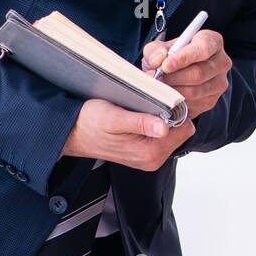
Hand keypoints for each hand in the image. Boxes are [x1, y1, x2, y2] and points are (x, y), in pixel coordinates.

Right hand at [60, 99, 194, 170]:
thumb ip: (141, 123)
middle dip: (170, 113)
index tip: (163, 97)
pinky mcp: (144, 151)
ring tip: (143, 106)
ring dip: (162, 116)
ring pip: (172, 131)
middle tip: (151, 99)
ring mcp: (149, 156)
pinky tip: (140, 113)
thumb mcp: (113, 118)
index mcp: (149, 153)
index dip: (177, 110)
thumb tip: (165, 128)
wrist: (70, 133)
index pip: (184, 128)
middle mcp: (152, 158)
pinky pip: (161, 133)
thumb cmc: (88, 123)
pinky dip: (155, 121)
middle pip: (181, 130)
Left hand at [142, 29, 231, 119]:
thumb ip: (155, 50)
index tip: (165, 66)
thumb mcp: (161, 47)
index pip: (203, 49)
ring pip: (195, 91)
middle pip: (198, 73)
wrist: (177, 72)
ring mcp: (219, 83)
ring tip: (160, 87)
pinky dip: (177, 103)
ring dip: (173, 91)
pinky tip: (168, 96)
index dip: (183, 58)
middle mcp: (221, 62)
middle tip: (157, 79)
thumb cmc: (171, 56)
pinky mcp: (212, 100)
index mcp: (212, 42)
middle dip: (174, 78)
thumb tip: (158, 60)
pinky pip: (193, 105)